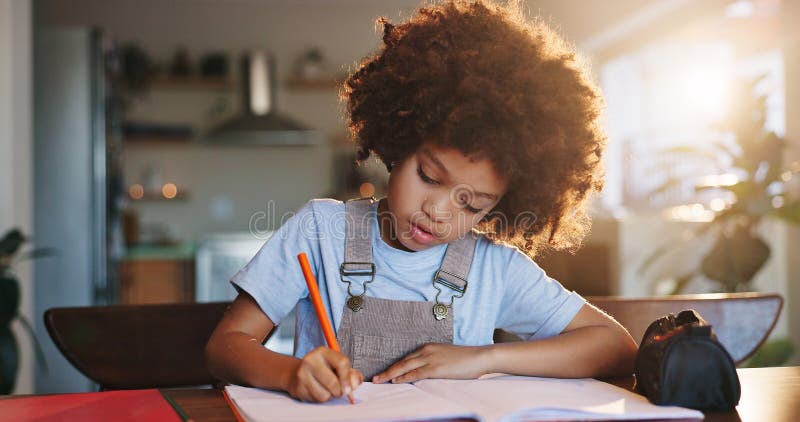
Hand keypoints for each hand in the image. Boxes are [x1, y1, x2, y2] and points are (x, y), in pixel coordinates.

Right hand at [286, 346, 362, 401]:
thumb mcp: (336, 366)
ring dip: (330, 396)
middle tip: (340, 391)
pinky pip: (316, 399)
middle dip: (340, 391)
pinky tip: (318, 391)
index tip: (349, 388)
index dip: (348, 378)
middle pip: (333, 382)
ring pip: (325, 394)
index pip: (342, 363)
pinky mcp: (298, 387)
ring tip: (327, 389)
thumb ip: (351, 374)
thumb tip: (356, 383)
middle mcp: (311, 360)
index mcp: (323, 352)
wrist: (296, 373)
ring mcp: (303, 374)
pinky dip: (321, 399)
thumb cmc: (322, 370)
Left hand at [372, 343, 490, 383]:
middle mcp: (426, 351)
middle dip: (387, 371)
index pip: (406, 358)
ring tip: (379, 380)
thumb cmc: (466, 359)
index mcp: (428, 347)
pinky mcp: (436, 368)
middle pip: (402, 362)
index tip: (384, 373)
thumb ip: (433, 363)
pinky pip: (416, 373)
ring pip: (405, 367)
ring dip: (390, 374)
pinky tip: (395, 381)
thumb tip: (424, 373)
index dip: (394, 366)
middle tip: (374, 378)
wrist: (480, 356)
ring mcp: (431, 358)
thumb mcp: (445, 357)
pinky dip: (404, 377)